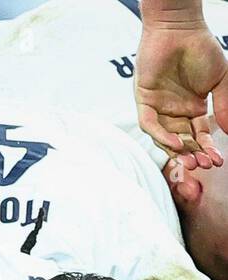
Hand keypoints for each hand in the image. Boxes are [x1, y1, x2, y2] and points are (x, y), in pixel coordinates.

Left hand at [136, 18, 227, 167]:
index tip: (217, 161)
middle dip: (193, 154)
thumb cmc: (201, 50)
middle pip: (183, 140)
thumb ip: (224, 104)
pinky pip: (150, 124)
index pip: (200, 135)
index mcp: (193, 108)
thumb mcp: (219, 80)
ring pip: (165, 137)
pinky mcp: (144, 101)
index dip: (207, 149)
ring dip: (177, 150)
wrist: (181, 30)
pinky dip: (161, 136)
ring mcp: (159, 107)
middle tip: (203, 166)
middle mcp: (175, 111)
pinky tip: (176, 144)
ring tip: (191, 161)